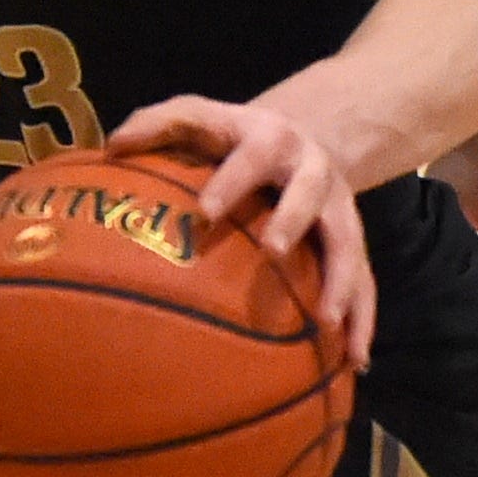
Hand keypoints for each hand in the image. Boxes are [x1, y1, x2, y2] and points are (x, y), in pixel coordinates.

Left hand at [112, 94, 372, 372]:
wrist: (300, 136)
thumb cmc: (231, 136)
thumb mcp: (196, 116)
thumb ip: (154, 125)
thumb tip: (112, 147)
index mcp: (270, 138)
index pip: (252, 156)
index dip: (231, 181)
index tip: (206, 212)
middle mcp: (312, 170)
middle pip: (309, 193)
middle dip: (293, 220)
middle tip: (272, 251)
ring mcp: (339, 207)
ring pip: (348, 243)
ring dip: (341, 281)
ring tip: (327, 323)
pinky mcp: (352, 241)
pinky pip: (365, 282)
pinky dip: (364, 320)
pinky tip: (355, 360)